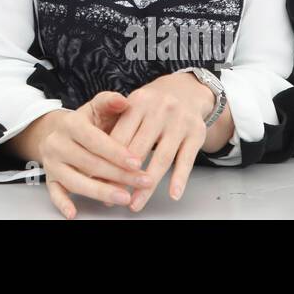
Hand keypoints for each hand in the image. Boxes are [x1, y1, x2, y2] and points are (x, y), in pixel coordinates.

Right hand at [35, 93, 151, 218]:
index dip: (116, 152)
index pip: (94, 140)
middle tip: (142, 181)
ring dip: (101, 192)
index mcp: (71, 124)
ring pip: (75, 181)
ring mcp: (52, 162)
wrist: (59, 132)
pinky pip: (54, 193)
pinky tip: (74, 212)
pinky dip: (63, 204)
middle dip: (119, 174)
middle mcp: (57, 143)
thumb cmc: (86, 123)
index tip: (136, 162)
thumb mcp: (98, 108)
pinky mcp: (50, 178)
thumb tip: (123, 100)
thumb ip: (111, 102)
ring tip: (124, 197)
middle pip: (89, 163)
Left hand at [107, 71, 215, 211]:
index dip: (107, 160)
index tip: (98, 181)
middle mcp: (159, 110)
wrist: (186, 90)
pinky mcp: (196, 133)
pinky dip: (179, 178)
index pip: (119, 136)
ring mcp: (179, 122)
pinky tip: (173, 194)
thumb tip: (97, 161)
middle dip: (124, 176)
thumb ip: (118, 127)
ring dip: (148, 185)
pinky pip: (187, 159)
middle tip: (113, 197)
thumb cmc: (152, 105)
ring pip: (162, 158)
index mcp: (137, 102)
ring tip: (136, 203)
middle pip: (138, 149)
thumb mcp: (133, 106)